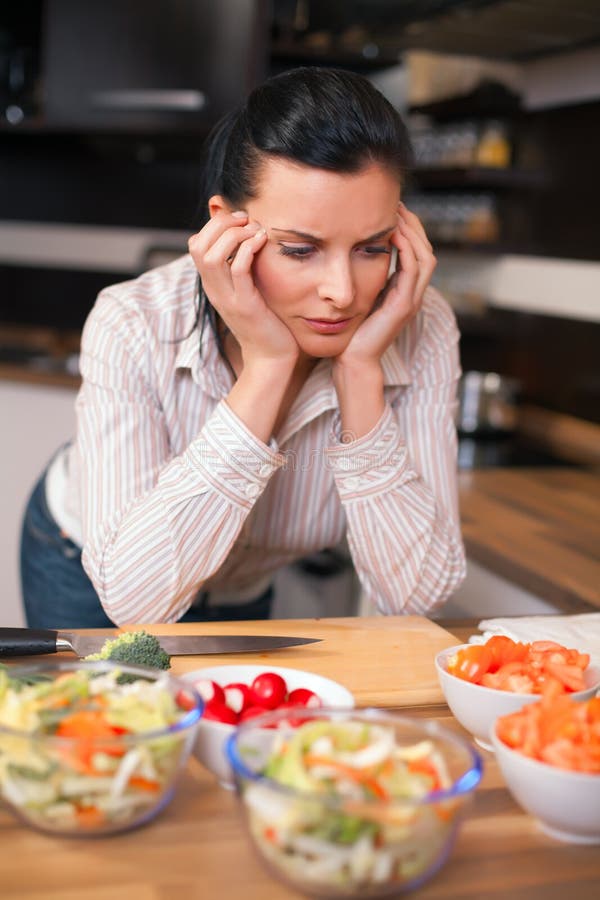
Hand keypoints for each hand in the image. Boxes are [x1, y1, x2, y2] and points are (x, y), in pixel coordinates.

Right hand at [188, 211, 298, 369]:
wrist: (270, 357)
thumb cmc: (264, 321)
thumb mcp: (247, 289)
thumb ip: (242, 266)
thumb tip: (246, 236)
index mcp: (212, 284)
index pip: (195, 245)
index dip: (214, 225)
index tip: (240, 220)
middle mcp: (214, 290)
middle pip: (198, 245)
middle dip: (221, 224)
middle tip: (246, 220)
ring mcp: (227, 298)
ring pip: (212, 256)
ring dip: (234, 235)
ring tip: (255, 231)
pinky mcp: (245, 305)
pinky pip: (238, 269)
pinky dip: (248, 249)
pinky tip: (262, 242)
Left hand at [334, 202, 436, 371]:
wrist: (352, 360)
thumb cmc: (351, 331)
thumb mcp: (360, 296)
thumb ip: (364, 277)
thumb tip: (352, 251)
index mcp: (403, 290)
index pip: (416, 251)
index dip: (409, 228)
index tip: (392, 209)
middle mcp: (412, 294)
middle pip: (426, 249)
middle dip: (414, 224)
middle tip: (397, 203)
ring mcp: (411, 300)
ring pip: (425, 257)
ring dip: (413, 232)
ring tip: (397, 213)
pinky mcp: (403, 306)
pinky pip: (412, 271)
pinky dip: (406, 250)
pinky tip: (393, 234)